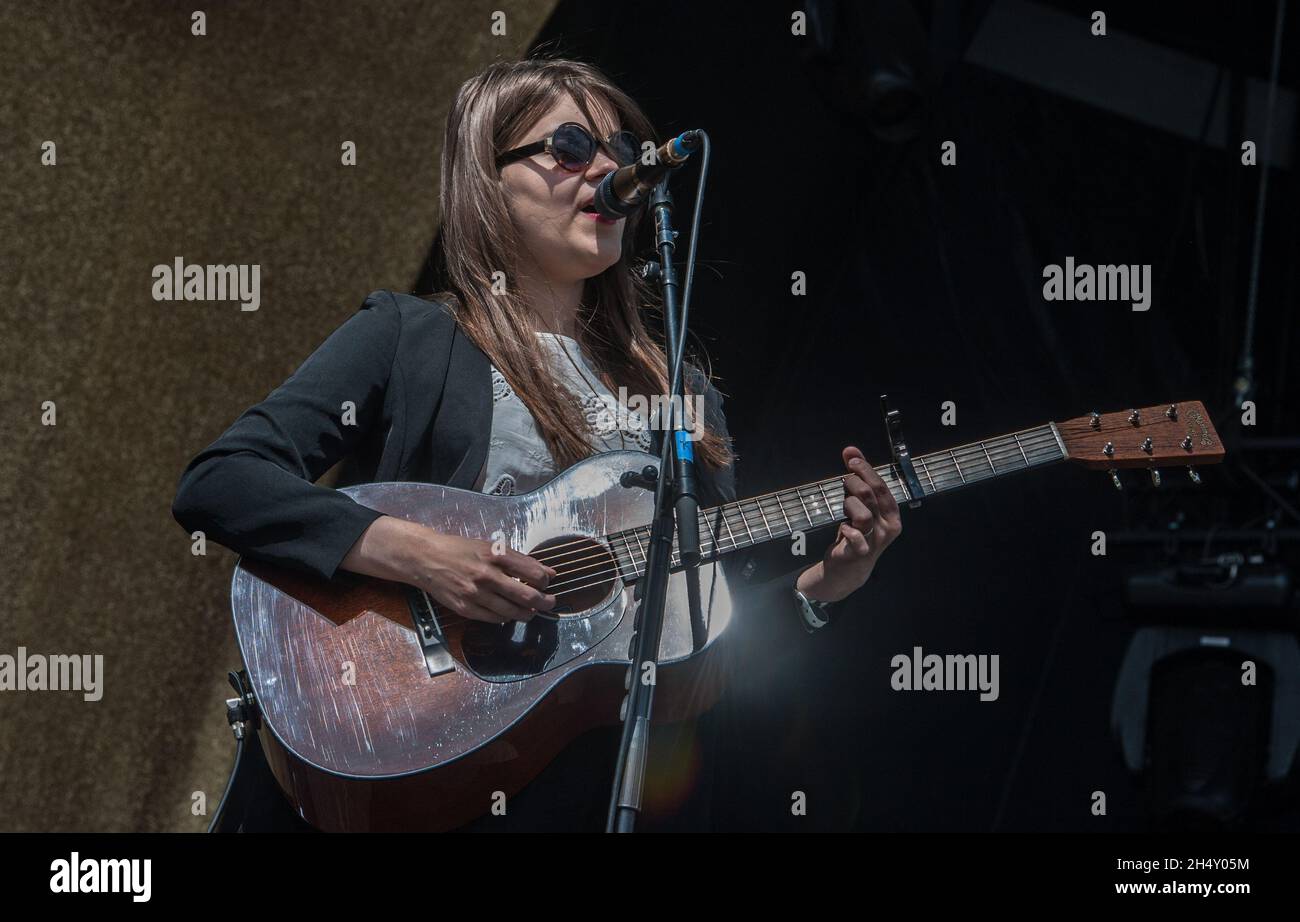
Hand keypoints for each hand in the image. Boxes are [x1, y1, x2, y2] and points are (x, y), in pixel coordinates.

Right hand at [412, 530, 558, 623]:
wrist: (427, 558)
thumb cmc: (460, 550)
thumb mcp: (491, 547)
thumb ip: (520, 560)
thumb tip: (548, 573)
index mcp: (496, 555)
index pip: (533, 573)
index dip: (545, 581)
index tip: (546, 583)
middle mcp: (487, 575)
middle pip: (527, 596)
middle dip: (544, 602)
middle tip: (549, 602)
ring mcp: (476, 594)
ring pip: (512, 612)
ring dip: (527, 614)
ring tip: (530, 611)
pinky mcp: (465, 608)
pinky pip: (494, 619)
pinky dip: (506, 618)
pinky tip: (509, 614)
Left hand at [796, 446, 901, 601]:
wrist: (850, 566)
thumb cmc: (857, 529)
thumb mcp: (858, 501)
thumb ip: (857, 477)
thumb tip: (850, 451)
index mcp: (891, 512)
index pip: (881, 486)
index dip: (866, 469)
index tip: (851, 457)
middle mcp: (888, 526)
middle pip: (871, 496)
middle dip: (854, 482)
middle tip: (844, 481)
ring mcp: (875, 541)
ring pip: (862, 514)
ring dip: (848, 504)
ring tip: (844, 508)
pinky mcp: (860, 553)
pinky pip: (857, 539)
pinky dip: (850, 532)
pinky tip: (845, 528)